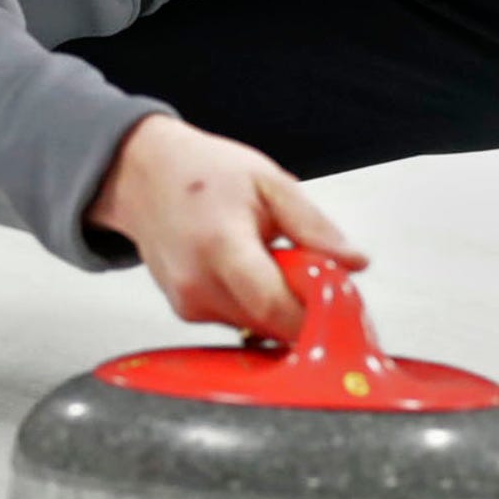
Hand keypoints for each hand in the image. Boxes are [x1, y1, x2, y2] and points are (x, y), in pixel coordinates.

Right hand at [87, 113, 367, 337]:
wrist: (144, 175)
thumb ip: (313, 226)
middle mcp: (197, 283)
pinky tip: (246, 269)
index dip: (311, 317)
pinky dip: (252, 303)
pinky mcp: (185, 312)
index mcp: (221, 245)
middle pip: (269, 323)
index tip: (339, 308)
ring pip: (255, 326)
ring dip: (275, 304)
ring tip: (270, 259)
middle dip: (299, 306)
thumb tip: (354, 262)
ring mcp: (187, 302)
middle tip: (308, 270)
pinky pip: (236, 321)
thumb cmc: (202, 173)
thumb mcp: (269, 182)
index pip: (273, 306)